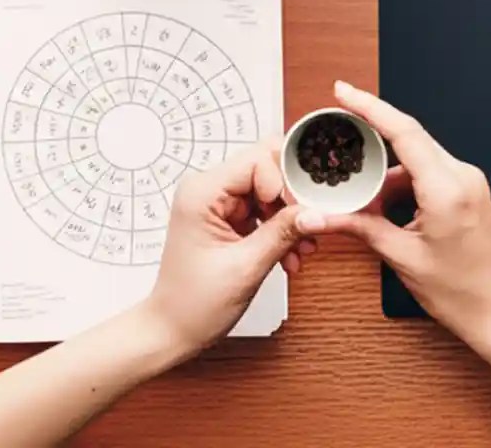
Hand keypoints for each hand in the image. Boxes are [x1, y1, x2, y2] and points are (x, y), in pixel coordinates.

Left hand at [147, 141, 316, 353]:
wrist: (174, 329)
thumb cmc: (192, 303)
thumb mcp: (246, 267)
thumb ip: (283, 233)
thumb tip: (315, 212)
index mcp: (201, 193)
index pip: (256, 161)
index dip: (285, 183)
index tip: (301, 210)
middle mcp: (207, 191)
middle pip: (265, 171)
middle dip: (292, 199)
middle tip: (310, 224)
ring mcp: (217, 205)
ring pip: (269, 192)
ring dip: (290, 219)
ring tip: (301, 248)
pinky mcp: (227, 220)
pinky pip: (264, 212)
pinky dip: (281, 230)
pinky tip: (291, 254)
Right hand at [296, 82, 490, 345]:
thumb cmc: (462, 291)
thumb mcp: (401, 256)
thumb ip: (358, 228)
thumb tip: (321, 216)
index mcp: (447, 189)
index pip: (403, 132)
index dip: (369, 107)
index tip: (344, 92)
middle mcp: (462, 177)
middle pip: (408, 139)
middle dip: (370, 138)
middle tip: (340, 138)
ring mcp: (468, 182)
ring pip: (415, 157)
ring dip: (386, 170)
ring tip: (361, 194)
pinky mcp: (467, 190)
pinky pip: (427, 172)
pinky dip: (401, 182)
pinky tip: (383, 203)